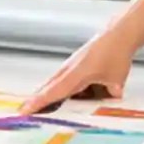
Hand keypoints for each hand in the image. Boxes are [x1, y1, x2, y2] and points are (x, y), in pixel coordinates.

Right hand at [19, 30, 135, 113]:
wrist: (119, 33)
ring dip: (50, 93)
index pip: (54, 92)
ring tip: (42, 105)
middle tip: (24, 110)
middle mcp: (70, 69)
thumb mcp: (116, 82)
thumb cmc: (116, 54)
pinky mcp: (77, 63)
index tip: (24, 110)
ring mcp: (72, 65)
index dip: (39, 103)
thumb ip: (109, 97)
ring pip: (57, 83)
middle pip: (49, 87)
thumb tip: (106, 104)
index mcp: (76, 75)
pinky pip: (66, 79)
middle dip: (37, 99)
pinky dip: (64, 88)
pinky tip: (71, 95)